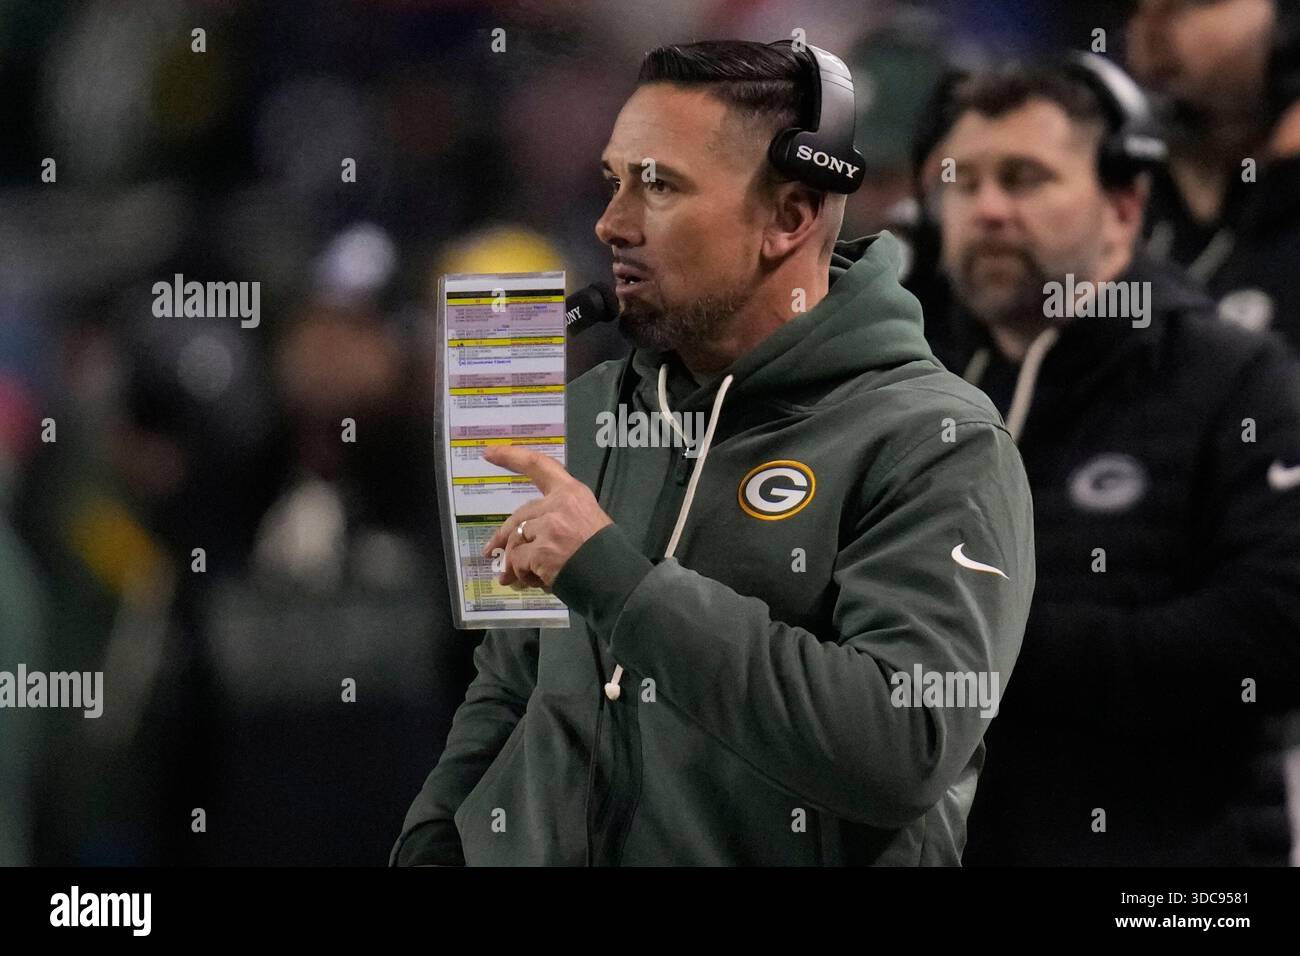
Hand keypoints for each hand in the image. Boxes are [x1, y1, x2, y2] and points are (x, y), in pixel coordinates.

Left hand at [480, 446, 613, 589]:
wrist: (616, 578)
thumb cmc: (606, 552)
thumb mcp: (587, 520)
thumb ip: (555, 519)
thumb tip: (522, 540)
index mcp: (571, 492)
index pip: (537, 465)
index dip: (511, 457)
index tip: (489, 453)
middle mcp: (557, 504)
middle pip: (519, 516)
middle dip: (502, 536)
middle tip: (489, 551)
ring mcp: (548, 527)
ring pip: (516, 541)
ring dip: (515, 563)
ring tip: (515, 578)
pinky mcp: (541, 551)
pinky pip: (518, 562)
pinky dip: (522, 575)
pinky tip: (535, 581)